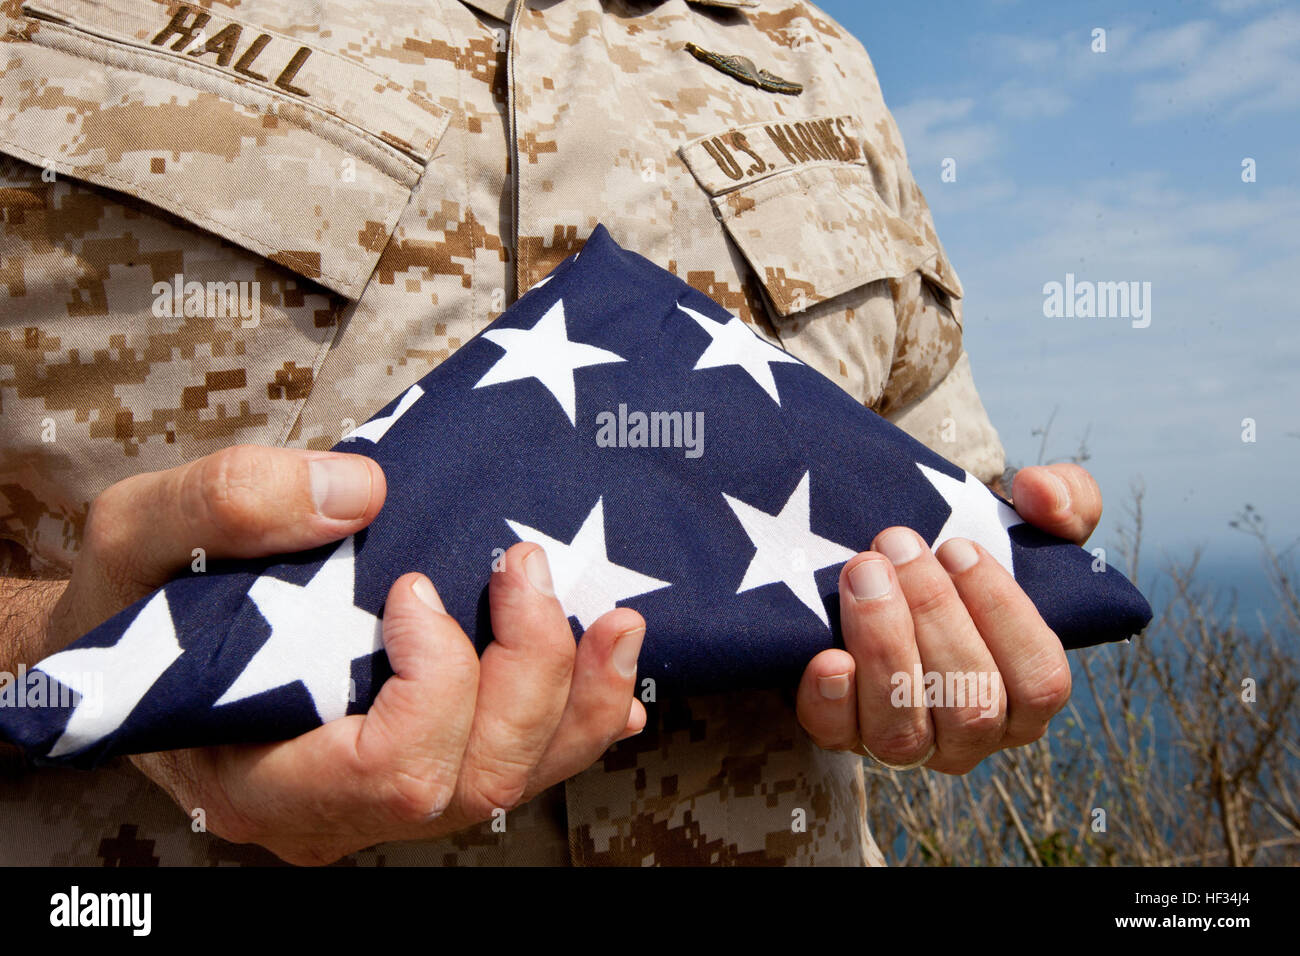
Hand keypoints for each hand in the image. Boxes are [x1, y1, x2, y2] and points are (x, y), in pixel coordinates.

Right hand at [15, 444, 645, 863]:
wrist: (133, 642)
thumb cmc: (130, 603)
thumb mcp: (139, 535)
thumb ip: (226, 505)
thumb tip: (361, 490)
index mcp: (262, 779)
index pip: (390, 772)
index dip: (434, 684)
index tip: (412, 588)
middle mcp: (335, 812)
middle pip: (474, 780)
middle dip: (529, 672)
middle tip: (526, 566)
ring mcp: (384, 801)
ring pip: (515, 784)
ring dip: (578, 701)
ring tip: (616, 620)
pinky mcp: (421, 767)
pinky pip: (518, 769)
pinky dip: (577, 724)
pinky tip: (614, 682)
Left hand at [796, 464, 1100, 773]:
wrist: (879, 564)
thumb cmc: (959, 556)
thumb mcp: (1023, 522)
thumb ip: (1065, 500)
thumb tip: (1042, 494)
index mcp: (1025, 693)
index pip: (1039, 682)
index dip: (1003, 616)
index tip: (958, 547)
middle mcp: (971, 733)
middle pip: (971, 705)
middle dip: (933, 616)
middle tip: (898, 544)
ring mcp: (905, 741)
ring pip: (905, 730)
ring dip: (885, 646)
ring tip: (865, 573)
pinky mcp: (841, 732)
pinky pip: (836, 736)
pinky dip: (831, 700)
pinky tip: (829, 657)